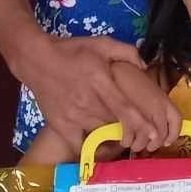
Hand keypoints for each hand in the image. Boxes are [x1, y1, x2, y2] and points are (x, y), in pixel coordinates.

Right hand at [14, 31, 175, 152]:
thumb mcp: (102, 43)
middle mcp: (88, 102)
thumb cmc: (72, 51)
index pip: (124, 109)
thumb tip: (145, 67)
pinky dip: (90, 148)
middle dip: (129, 131)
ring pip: (99, 134)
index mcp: (100, 82)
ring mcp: (73, 116)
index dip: (141, 124)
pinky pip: (78, 144)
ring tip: (119, 136)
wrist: (37, 59)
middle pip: (114, 124)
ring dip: (111, 137)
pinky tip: (97, 145)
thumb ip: (127, 52)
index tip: (153, 134)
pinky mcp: (60, 125)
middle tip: (139, 134)